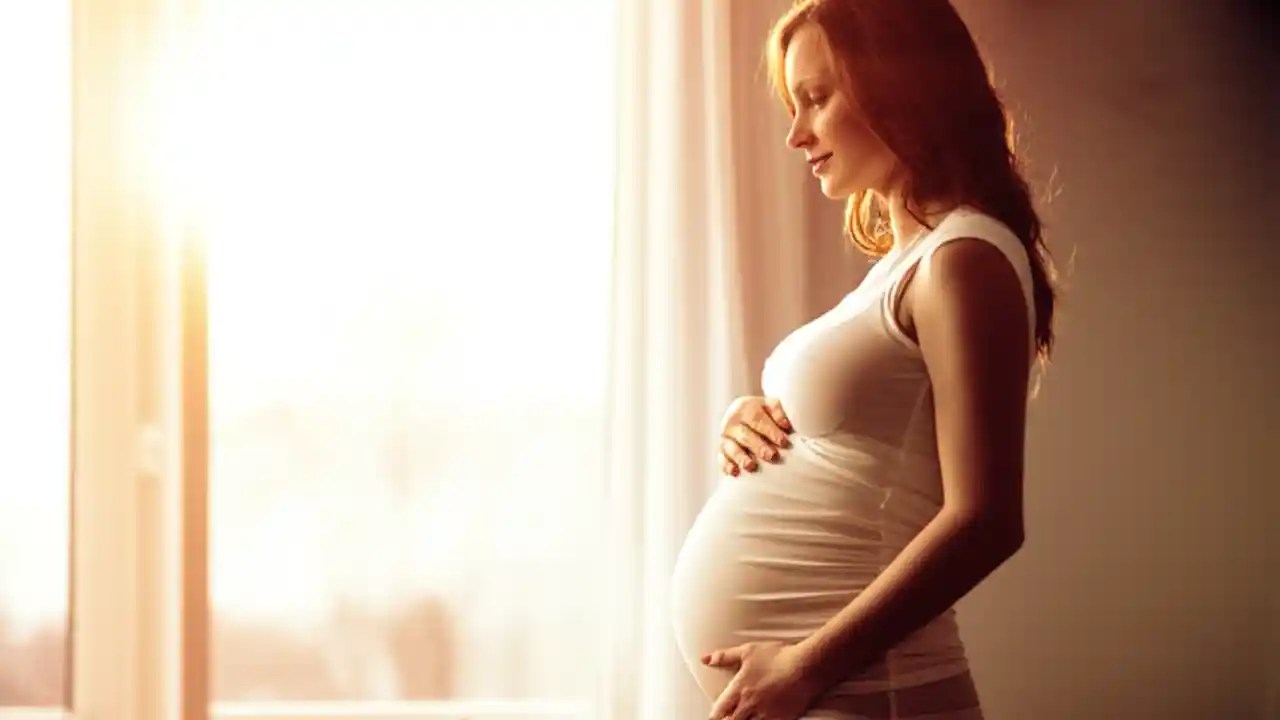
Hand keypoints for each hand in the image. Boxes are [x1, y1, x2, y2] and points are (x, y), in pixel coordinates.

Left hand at [702, 641, 823, 719]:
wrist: (807, 667)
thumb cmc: (778, 657)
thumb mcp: (748, 651)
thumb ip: (724, 656)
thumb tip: (705, 659)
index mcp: (739, 690)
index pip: (719, 711)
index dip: (715, 715)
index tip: (715, 716)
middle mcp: (750, 706)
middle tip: (728, 718)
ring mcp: (766, 715)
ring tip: (745, 718)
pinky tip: (762, 719)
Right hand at [718, 396, 792, 475]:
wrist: (742, 413)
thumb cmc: (761, 412)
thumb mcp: (770, 405)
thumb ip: (778, 412)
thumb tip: (785, 425)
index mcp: (745, 408)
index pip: (757, 419)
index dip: (770, 430)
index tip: (782, 442)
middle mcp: (732, 422)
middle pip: (744, 435)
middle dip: (758, 446)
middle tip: (771, 456)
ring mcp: (725, 437)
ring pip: (730, 447)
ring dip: (740, 457)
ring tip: (751, 466)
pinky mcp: (721, 450)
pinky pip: (721, 458)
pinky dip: (726, 465)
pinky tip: (734, 472)